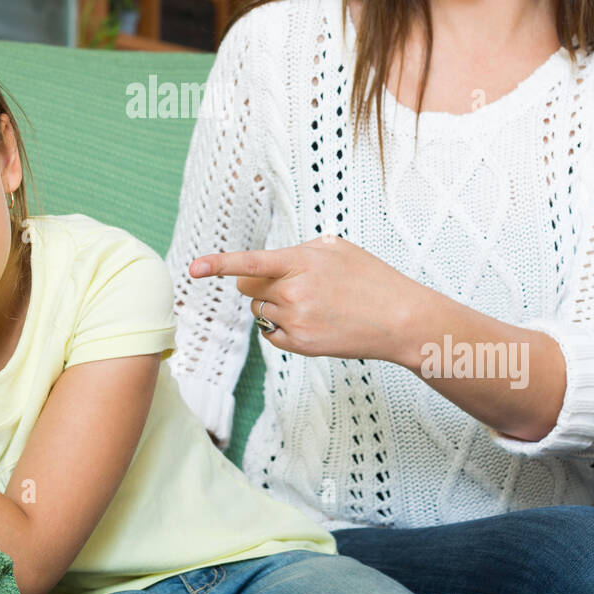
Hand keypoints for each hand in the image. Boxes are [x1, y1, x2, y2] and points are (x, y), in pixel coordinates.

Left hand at [188, 234, 420, 361]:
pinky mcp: (300, 345)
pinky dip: (280, 326)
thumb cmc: (371, 278)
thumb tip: (272, 263)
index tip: (193, 269)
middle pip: (248, 288)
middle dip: (260, 284)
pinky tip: (310, 321)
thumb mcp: (337, 248)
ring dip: (273, 305)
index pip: (250, 263)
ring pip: (259, 311)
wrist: (400, 320)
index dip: (218, 264)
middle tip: (291, 283)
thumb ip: (299, 250)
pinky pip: (270, 333)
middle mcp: (294, 293)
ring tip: (311, 303)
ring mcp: (296, 321)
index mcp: (301, 262)